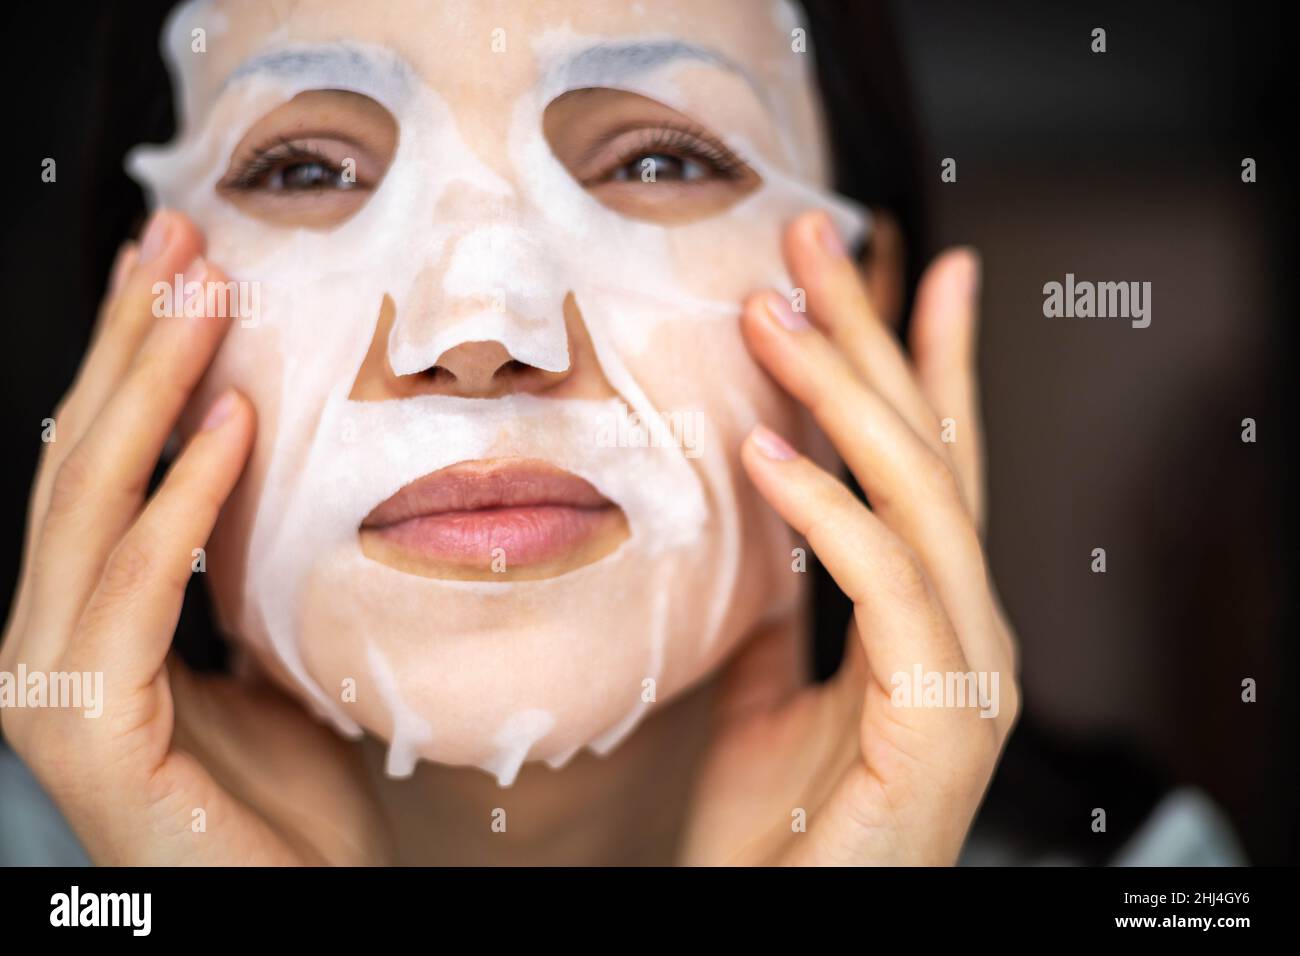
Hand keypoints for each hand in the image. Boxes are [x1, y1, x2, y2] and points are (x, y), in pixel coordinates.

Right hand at [0, 210, 388, 864]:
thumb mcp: (258, 647)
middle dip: (129, 340)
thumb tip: (246, 456)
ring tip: (202, 290)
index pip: (99, 461)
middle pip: (82, 459)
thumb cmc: (286, 789)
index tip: (177, 260)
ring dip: (152, 387)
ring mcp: (50, 687)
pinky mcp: (86, 732)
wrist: (299, 903)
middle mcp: (45, 639)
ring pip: (93, 504)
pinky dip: (184, 500)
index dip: (131, 355)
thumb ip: (229, 566)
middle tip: (177, 235)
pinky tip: (231, 420)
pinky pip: (139, 592)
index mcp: (83, 616)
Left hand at [682, 211, 1018, 864]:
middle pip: (928, 450)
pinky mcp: (945, 717)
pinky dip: (827, 509)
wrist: (783, 926)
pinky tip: (766, 449)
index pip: (929, 461)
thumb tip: (762, 525)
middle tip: (821, 236)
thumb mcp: (772, 690)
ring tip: (772, 310)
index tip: (900, 263)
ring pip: (918, 497)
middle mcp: (966, 626)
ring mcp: (969, 671)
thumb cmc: (779, 829)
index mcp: (929, 613)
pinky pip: (884, 586)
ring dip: (843, 393)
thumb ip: (786, 608)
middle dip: (877, 334)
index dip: (920, 358)